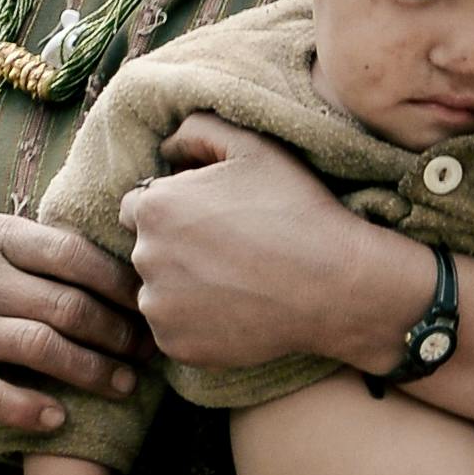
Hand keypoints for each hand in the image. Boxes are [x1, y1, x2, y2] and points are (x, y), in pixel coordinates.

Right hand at [0, 216, 139, 438]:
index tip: (147, 304)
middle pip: (66, 306)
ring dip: (92, 372)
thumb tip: (117, 265)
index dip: (119, 284)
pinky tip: (61, 418)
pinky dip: (32, 409)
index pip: (73, 255)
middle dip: (117, 333)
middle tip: (147, 351)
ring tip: (124, 386)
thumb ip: (37, 250)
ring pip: (40, 349)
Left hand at [118, 121, 425, 382]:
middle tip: (228, 250)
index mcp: (155, 206)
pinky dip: (195, 323)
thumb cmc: (295, 210)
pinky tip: (235, 309)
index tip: (210, 218)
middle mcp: (145, 257)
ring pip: (158, 292)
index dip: (174, 209)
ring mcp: (159, 307)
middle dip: (176, 248)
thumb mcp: (253, 147)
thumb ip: (199, 129)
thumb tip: (167, 146)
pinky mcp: (177, 345)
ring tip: (234, 281)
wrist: (334, 286)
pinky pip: (173, 330)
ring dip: (182, 287)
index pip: (138, 206)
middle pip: (147, 249)